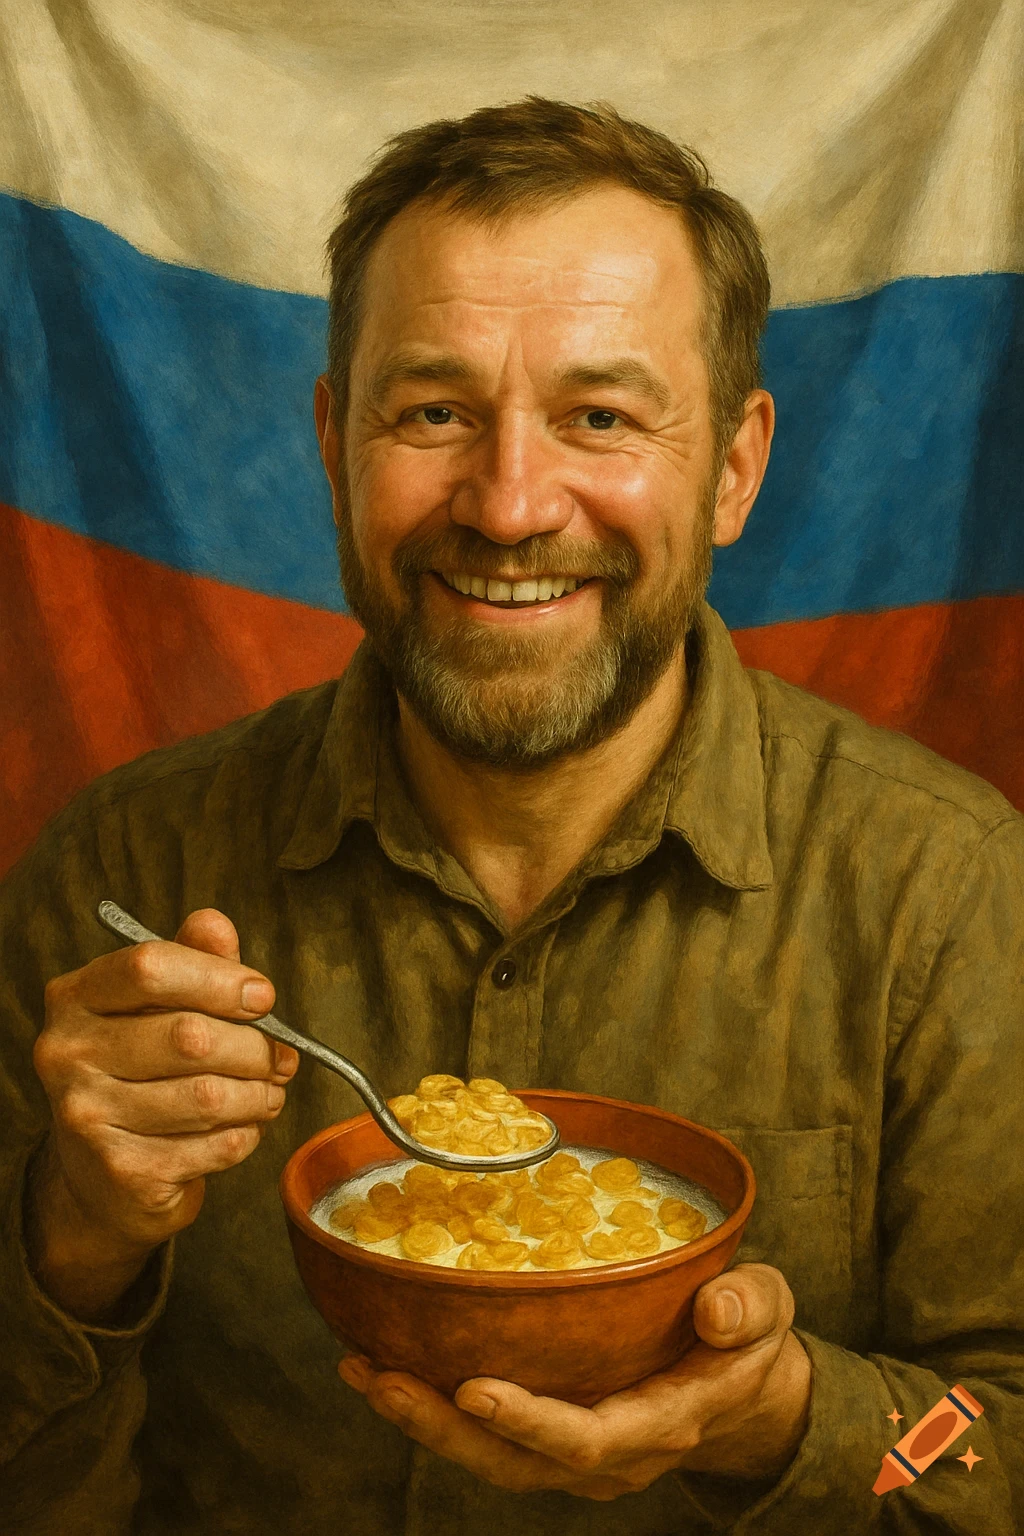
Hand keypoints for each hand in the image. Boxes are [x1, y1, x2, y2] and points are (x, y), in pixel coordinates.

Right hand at [30, 909, 297, 1313]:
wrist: (103, 1176)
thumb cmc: (141, 1072)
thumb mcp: (159, 1007)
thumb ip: (191, 961)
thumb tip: (215, 925)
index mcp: (75, 998)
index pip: (150, 967)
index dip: (220, 979)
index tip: (262, 997)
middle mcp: (67, 1054)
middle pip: (191, 1036)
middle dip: (255, 1048)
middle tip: (280, 1057)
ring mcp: (87, 1116)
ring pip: (209, 1096)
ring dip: (258, 1095)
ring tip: (267, 1092)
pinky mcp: (122, 1171)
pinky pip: (215, 1145)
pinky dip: (246, 1135)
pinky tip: (240, 1127)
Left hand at [339, 1264, 809, 1498]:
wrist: (748, 1393)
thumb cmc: (750, 1337)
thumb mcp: (768, 1308)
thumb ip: (749, 1306)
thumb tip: (716, 1310)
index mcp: (665, 1420)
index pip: (591, 1437)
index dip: (531, 1421)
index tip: (475, 1387)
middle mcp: (613, 1453)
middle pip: (517, 1461)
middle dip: (443, 1428)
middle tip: (382, 1376)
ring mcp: (579, 1454)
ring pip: (492, 1458)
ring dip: (424, 1422)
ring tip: (363, 1370)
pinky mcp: (555, 1439)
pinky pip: (489, 1439)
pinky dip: (435, 1411)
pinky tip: (388, 1366)